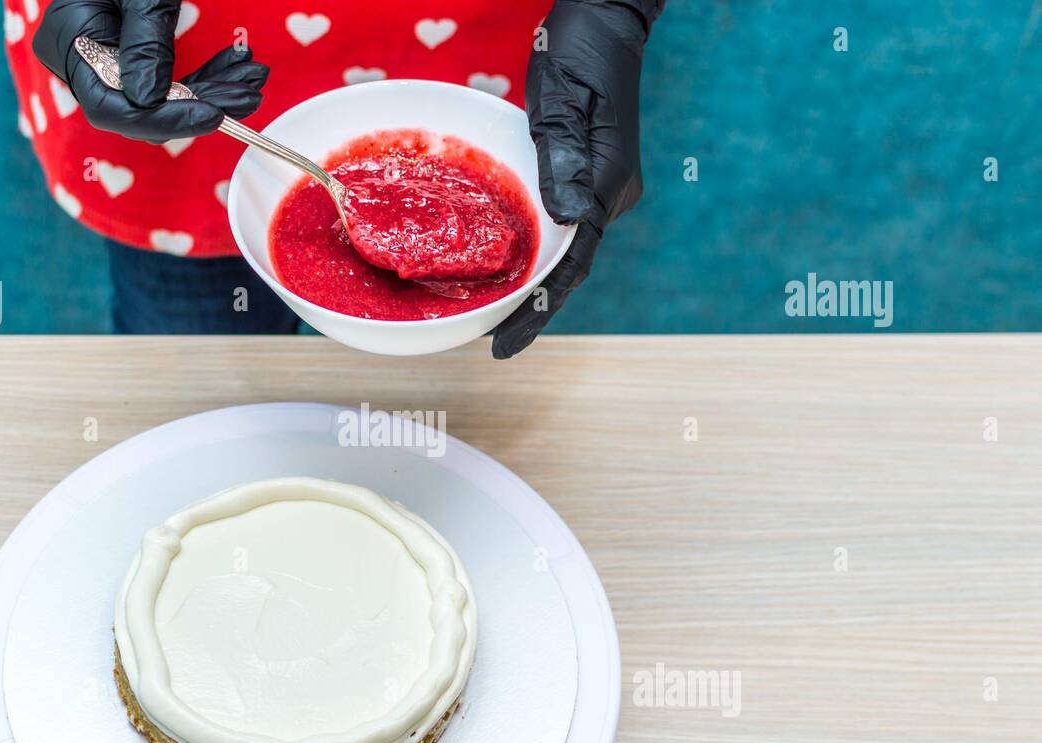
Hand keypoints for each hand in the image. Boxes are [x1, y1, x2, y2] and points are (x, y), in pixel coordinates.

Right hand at [32, 0, 268, 143]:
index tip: (212, 115)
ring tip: (253, 78)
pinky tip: (236, 65)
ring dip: (213, 91)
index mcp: (68, 40)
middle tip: (248, 94)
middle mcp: (80, 58)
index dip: (163, 119)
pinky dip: (204, 76)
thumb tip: (150, 102)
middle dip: (201, 103)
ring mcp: (104, 58)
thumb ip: (146, 43)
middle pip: (141, 107)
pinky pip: (166, 79)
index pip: (111, 107)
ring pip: (162, 98)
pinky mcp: (129, 54)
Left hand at [493, 1, 650, 358]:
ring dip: (533, 286)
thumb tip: (566, 218)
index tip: (508, 341)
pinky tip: (507, 273)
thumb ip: (563, 158)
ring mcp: (602, 189)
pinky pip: (559, 228)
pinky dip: (534, 255)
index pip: (574, 261)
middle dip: (533, 308)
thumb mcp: (563, 101)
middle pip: (571, 267)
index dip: (540, 306)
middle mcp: (611, 194)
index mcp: (607, 183)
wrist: (604, 20)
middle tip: (496, 345)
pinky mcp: (588, 180)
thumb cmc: (580, 50)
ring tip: (496, 322)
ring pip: (565, 251)